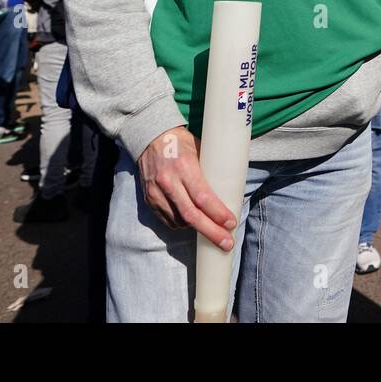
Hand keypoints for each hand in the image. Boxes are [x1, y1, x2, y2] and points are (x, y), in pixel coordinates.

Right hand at [138, 127, 237, 250]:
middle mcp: (169, 181)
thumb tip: (228, 191)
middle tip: (227, 244)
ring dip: (197, 229)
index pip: (203, 197)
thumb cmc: (181, 142)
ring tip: (212, 231)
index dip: (218, 213)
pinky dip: (182, 224)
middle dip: (211, 232)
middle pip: (192, 215)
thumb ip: (210, 170)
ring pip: (179, 221)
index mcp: (184, 166)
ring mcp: (156, 192)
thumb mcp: (200, 149)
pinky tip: (192, 223)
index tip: (231, 223)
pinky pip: (167, 220)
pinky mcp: (149, 199)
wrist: (150, 137)